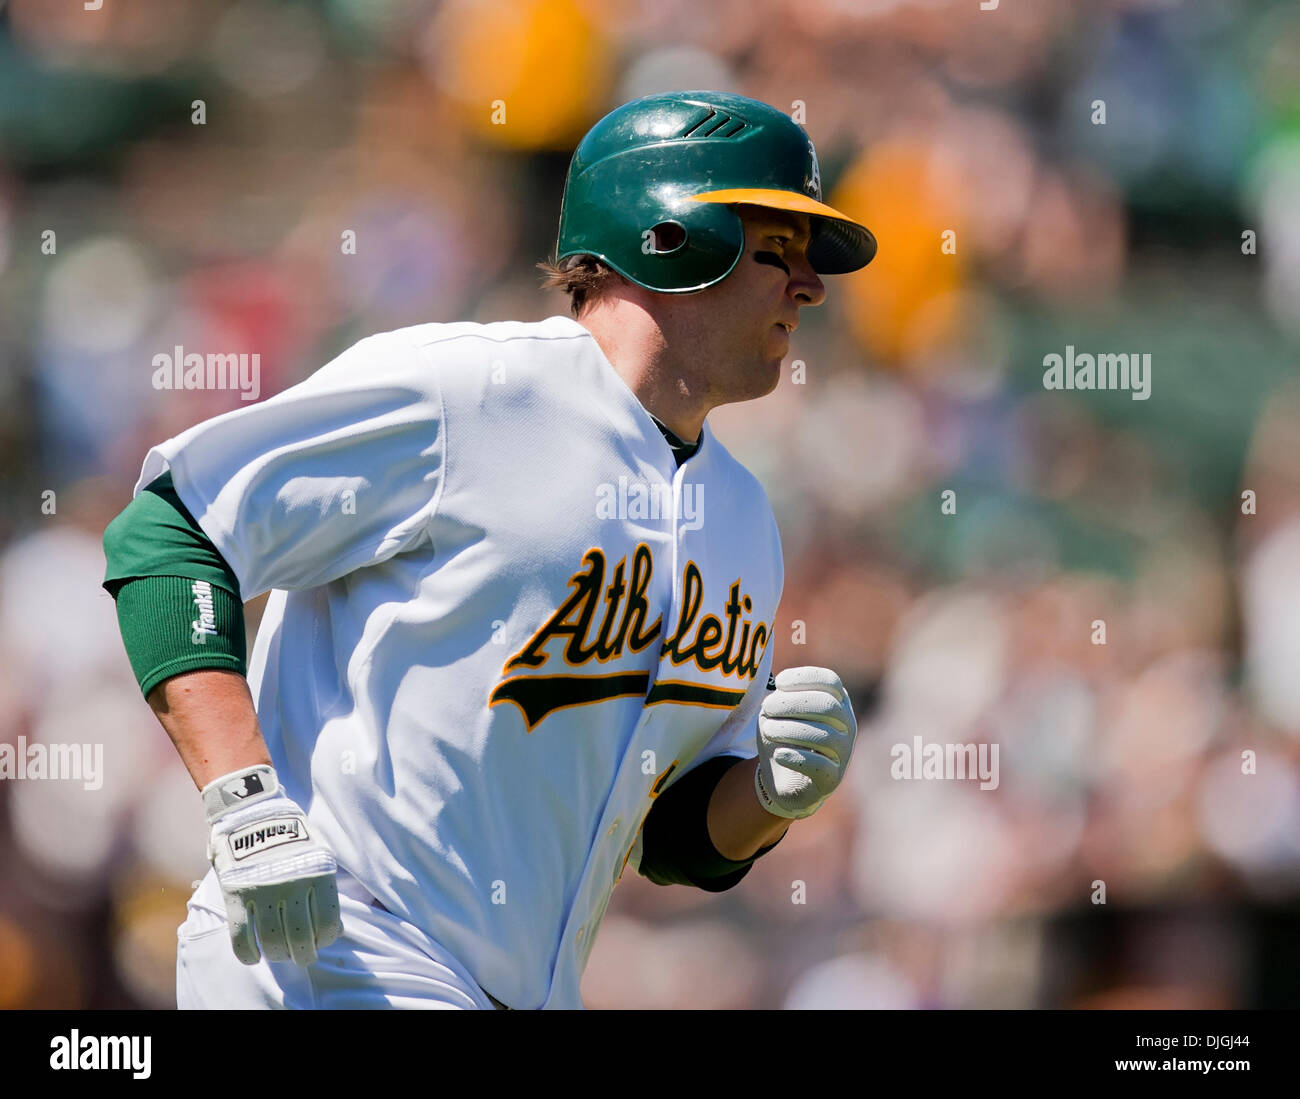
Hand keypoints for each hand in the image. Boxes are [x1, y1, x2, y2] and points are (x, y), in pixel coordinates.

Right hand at [202, 765, 340, 965]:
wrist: (255, 811)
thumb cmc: (293, 837)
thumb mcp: (320, 856)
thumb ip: (327, 892)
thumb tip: (336, 930)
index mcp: (318, 874)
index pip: (327, 923)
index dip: (325, 940)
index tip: (319, 942)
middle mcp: (293, 884)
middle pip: (300, 937)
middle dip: (303, 954)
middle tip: (302, 957)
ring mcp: (263, 890)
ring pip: (272, 941)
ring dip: (278, 955)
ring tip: (280, 955)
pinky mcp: (236, 893)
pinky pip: (241, 936)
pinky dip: (247, 954)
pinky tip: (254, 958)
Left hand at [754, 667, 856, 819]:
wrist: (783, 777)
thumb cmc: (783, 736)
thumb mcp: (778, 712)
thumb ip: (781, 696)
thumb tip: (778, 688)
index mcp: (837, 702)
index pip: (830, 682)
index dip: (804, 678)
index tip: (779, 683)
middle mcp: (847, 725)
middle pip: (827, 706)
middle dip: (793, 703)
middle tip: (766, 707)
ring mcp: (843, 752)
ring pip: (823, 736)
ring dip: (789, 730)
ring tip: (767, 730)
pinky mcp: (832, 778)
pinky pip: (819, 765)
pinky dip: (796, 757)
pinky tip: (779, 754)